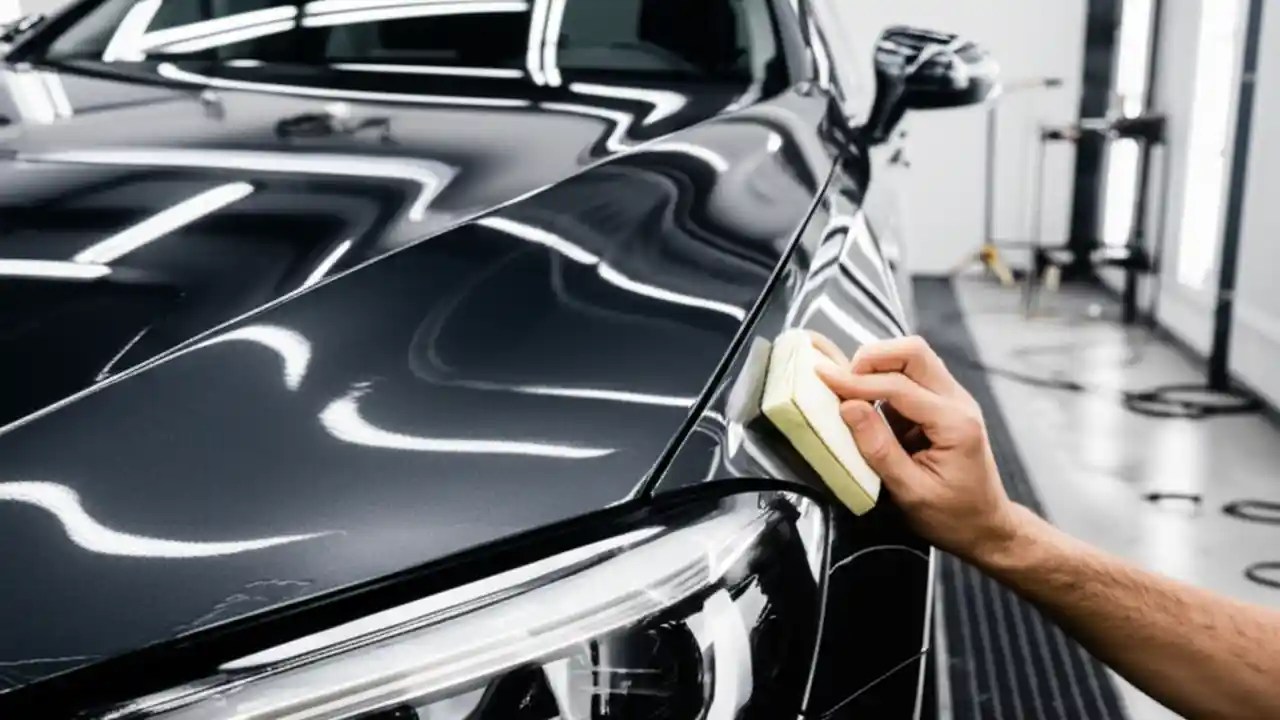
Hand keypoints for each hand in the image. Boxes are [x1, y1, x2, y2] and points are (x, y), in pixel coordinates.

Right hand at [810, 334, 1021, 561]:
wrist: (986, 526)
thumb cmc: (951, 516)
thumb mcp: (910, 492)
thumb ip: (879, 449)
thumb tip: (847, 407)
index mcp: (954, 423)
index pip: (900, 386)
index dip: (857, 381)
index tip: (823, 378)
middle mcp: (958, 401)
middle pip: (914, 352)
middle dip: (872, 358)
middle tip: (841, 380)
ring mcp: (953, 399)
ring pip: (913, 357)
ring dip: (878, 365)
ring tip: (849, 388)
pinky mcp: (942, 404)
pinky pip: (912, 375)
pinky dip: (884, 379)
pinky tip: (866, 399)